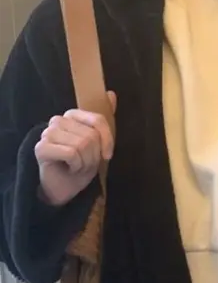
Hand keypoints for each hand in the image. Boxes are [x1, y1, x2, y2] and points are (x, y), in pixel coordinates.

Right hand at [35, 91, 115, 206]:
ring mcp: (47, 133)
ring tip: (77, 167)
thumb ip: (102, 121)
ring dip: (86, 163)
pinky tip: (70, 169)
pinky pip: (72, 153)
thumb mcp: (97, 144)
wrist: (64, 189)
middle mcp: (58, 120)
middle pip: (91, 136)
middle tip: (85, 164)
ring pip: (82, 144)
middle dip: (94, 156)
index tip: (107, 155)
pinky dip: (77, 166)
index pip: (98, 120)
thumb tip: (111, 94)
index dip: (107, 140)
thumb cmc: (80, 165)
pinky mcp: (41, 148)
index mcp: (72, 116)